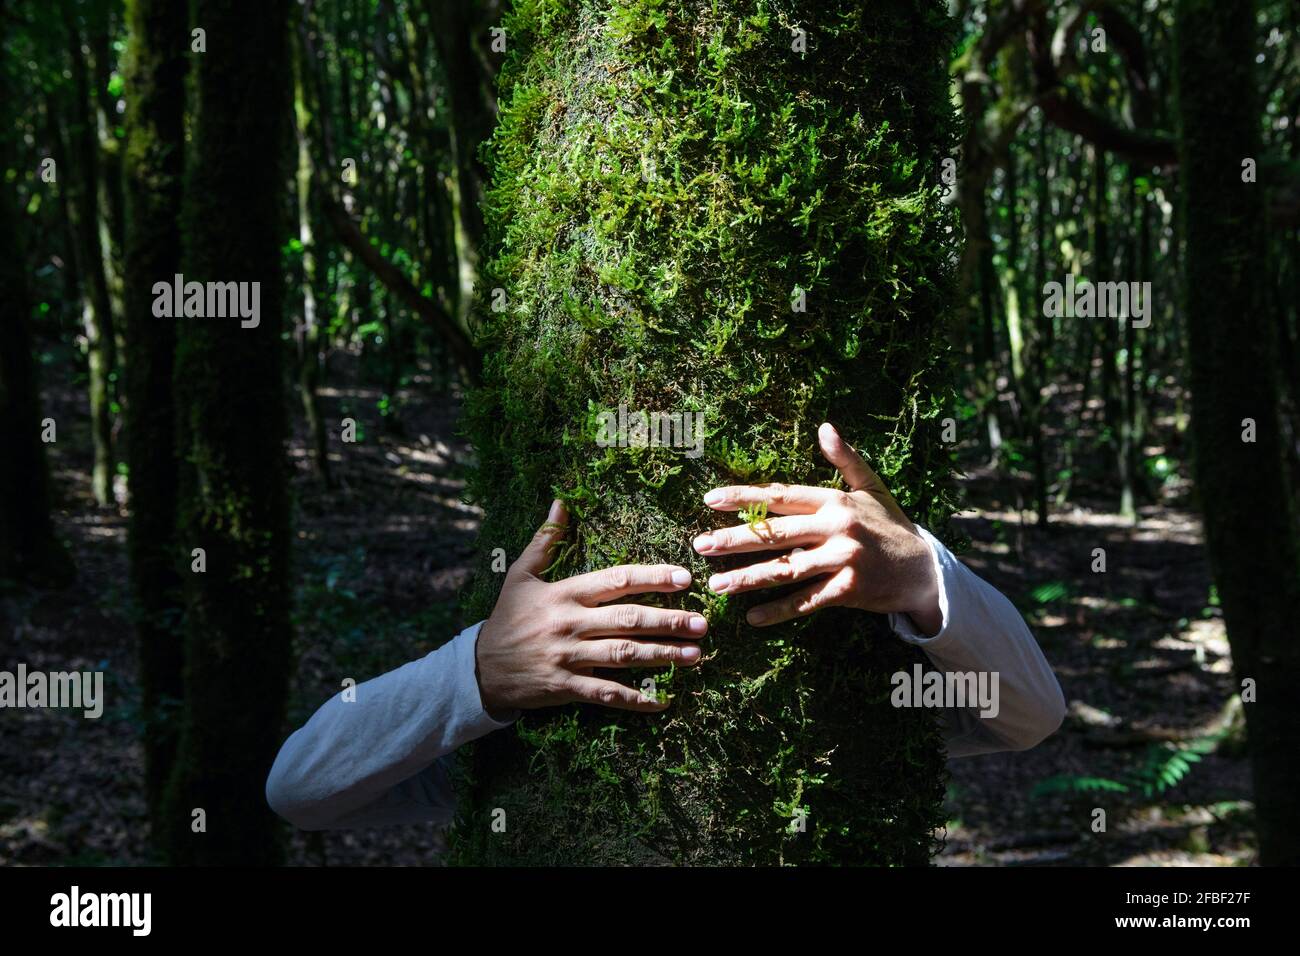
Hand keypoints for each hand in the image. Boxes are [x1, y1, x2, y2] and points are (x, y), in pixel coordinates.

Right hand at [476, 499, 707, 713]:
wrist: (480, 668)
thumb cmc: (507, 617)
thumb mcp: (520, 574)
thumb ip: (545, 539)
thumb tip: (560, 501)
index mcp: (563, 593)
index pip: (616, 581)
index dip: (652, 578)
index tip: (684, 578)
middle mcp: (570, 624)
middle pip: (628, 620)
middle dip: (669, 621)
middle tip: (702, 623)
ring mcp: (569, 658)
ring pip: (623, 656)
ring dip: (662, 655)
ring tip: (695, 655)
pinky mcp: (567, 687)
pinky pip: (607, 694)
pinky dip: (636, 698)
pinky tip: (663, 699)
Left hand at [693, 422, 941, 634]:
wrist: (924, 569)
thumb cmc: (890, 525)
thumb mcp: (871, 487)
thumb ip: (845, 459)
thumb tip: (825, 427)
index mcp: (835, 501)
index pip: (780, 496)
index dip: (744, 497)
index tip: (710, 500)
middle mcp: (836, 529)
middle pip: (777, 534)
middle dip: (735, 540)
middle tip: (700, 546)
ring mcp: (842, 561)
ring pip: (787, 569)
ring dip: (749, 578)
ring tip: (716, 585)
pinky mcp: (848, 591)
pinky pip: (807, 602)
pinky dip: (779, 611)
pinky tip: (752, 617)